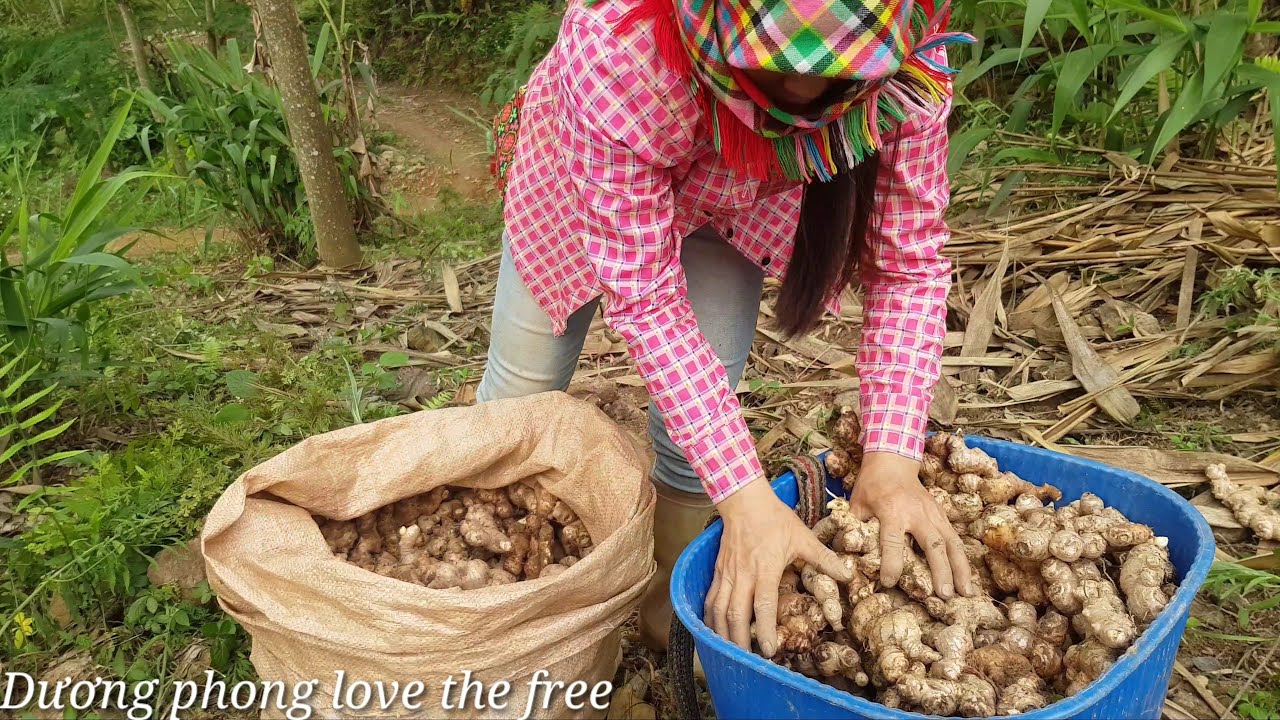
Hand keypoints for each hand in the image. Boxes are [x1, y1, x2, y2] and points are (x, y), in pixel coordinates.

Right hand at [704, 478, 851, 657]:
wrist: (744, 501)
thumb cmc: (775, 519)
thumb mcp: (803, 537)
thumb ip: (824, 558)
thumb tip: (848, 575)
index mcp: (765, 568)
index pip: (763, 605)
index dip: (765, 630)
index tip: (769, 651)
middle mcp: (742, 575)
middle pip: (736, 615)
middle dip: (740, 641)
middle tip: (748, 661)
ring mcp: (727, 574)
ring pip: (719, 610)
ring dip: (723, 634)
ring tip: (730, 652)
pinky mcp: (718, 571)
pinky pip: (711, 599)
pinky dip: (710, 618)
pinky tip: (714, 631)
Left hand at [849, 451, 972, 598]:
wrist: (893, 462)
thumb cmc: (872, 487)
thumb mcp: (857, 505)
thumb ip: (854, 530)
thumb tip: (845, 559)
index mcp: (892, 511)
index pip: (893, 541)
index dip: (891, 563)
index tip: (889, 582)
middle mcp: (917, 513)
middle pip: (932, 544)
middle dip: (940, 571)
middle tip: (944, 596)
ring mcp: (933, 513)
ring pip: (951, 543)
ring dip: (960, 569)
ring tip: (967, 593)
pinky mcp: (942, 515)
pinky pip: (955, 539)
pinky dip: (963, 560)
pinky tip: (967, 579)